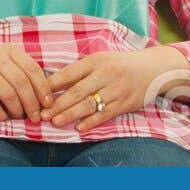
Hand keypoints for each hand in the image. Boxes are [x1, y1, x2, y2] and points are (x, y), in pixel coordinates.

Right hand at [0, 44, 53, 120]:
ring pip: (9, 94)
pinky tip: (3, 118)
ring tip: (19, 118)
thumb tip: (46, 99)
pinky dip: (1, 114)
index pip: (32, 68)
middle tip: (35, 118)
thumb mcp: (5, 68)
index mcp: (9, 50)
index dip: (43, 88)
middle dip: (32, 103)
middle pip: (22, 82)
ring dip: (18, 111)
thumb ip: (23, 76)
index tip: (48, 104)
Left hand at [41, 46, 189, 130]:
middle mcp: (105, 73)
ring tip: (55, 122)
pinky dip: (91, 122)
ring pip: (89, 104)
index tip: (37, 95)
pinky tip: (79, 128)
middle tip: (42, 114)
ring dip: (70, 114)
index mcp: (95, 60)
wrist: (152, 69)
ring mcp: (116, 89)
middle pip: (77, 91)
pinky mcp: (125, 103)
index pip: (69, 73)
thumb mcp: (100, 61)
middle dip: (58, 104)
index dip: (52, 85)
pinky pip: (105, 114)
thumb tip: (52, 84)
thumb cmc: (120, 65)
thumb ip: (79, 71)